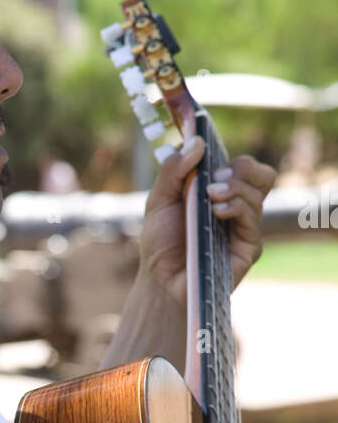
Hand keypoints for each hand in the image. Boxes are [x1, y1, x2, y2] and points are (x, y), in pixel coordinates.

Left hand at [139, 136, 276, 310]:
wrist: (159, 280)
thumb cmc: (160, 243)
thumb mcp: (159, 200)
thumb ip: (173, 170)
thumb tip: (196, 142)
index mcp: (221, 195)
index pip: (245, 168)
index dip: (234, 159)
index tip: (209, 159)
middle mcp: (238, 210)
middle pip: (263, 175)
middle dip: (242, 168)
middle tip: (215, 178)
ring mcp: (245, 229)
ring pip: (257, 194)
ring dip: (234, 188)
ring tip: (210, 196)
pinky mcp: (248, 249)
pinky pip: (253, 220)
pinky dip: (237, 207)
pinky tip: (217, 211)